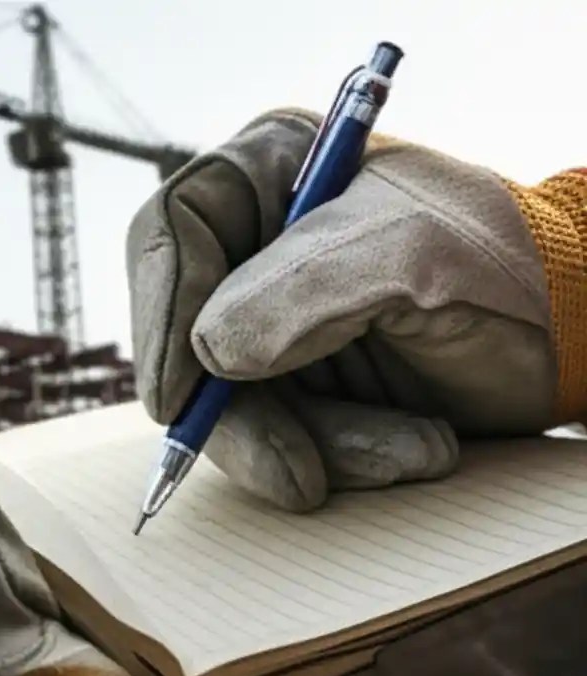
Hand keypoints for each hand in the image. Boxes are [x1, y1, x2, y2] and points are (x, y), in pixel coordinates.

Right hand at [127, 107, 584, 510]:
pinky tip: (415, 449)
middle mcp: (254, 246)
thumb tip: (208, 354)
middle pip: (187, 336)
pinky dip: (342, 458)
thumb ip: (301, 290)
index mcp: (267, 172)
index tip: (180, 395)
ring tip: (411, 452)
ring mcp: (272, 317)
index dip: (160, 314)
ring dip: (312, 447)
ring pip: (231, 402)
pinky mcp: (297, 379)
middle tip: (295, 473)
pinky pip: (278, 435)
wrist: (572, 330)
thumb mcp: (407, 254)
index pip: (172, 233)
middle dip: (243, 418)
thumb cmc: (502, 262)